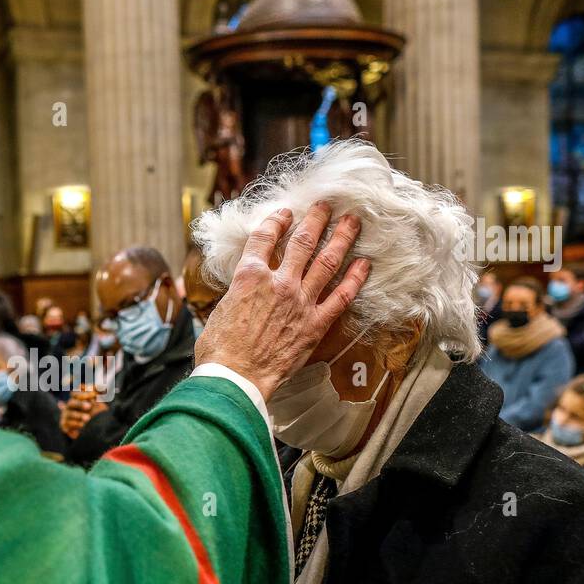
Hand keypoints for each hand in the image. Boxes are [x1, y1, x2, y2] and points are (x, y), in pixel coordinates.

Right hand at [61, 388, 101, 437]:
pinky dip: (75, 424)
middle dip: (80, 404)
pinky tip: (82, 425)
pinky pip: (68, 424)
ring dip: (79, 415)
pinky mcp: (65, 425)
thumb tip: (100, 386)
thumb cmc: (93, 411)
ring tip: (88, 418)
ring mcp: (66, 415)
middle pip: (72, 403)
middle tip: (89, 406)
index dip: (84, 393)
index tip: (94, 395)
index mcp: (76, 398)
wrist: (90, 428)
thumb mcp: (98, 401)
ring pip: (70, 414)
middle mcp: (70, 406)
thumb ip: (99, 393)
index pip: (76, 393)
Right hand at [194, 203, 369, 402]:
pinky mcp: (315, 325)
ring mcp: (300, 302)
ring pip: (326, 262)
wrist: (235, 378)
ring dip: (341, 238)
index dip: (276, 220)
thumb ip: (236, 292)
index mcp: (249, 276)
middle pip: (302, 241)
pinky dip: (355, 278)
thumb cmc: (219, 350)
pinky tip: (364, 264)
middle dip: (317, 219)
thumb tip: (240, 287)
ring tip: (352, 222)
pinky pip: (341, 297)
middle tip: (327, 205)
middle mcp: (278, 282)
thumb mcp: (218, 310)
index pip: (265, 237)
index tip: (285, 213)